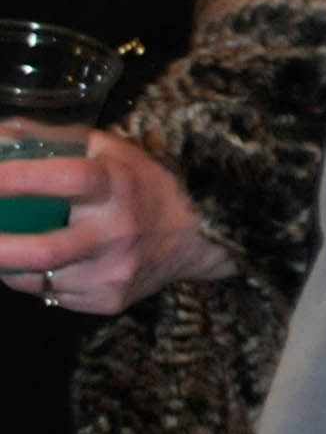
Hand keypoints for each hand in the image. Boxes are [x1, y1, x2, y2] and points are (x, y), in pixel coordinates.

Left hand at [0, 126, 234, 315]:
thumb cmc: (142, 184)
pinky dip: (32, 281)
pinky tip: (38, 266)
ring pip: (39, 279)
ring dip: (8, 265)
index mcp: (118, 185)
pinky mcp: (108, 301)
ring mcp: (113, 272)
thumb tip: (0, 133)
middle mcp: (118, 231)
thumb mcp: (109, 150)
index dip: (19, 178)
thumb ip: (54, 139)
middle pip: (46, 250)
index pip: (67, 179)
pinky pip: (51, 295)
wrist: (198, 235)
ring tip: (4, 246)